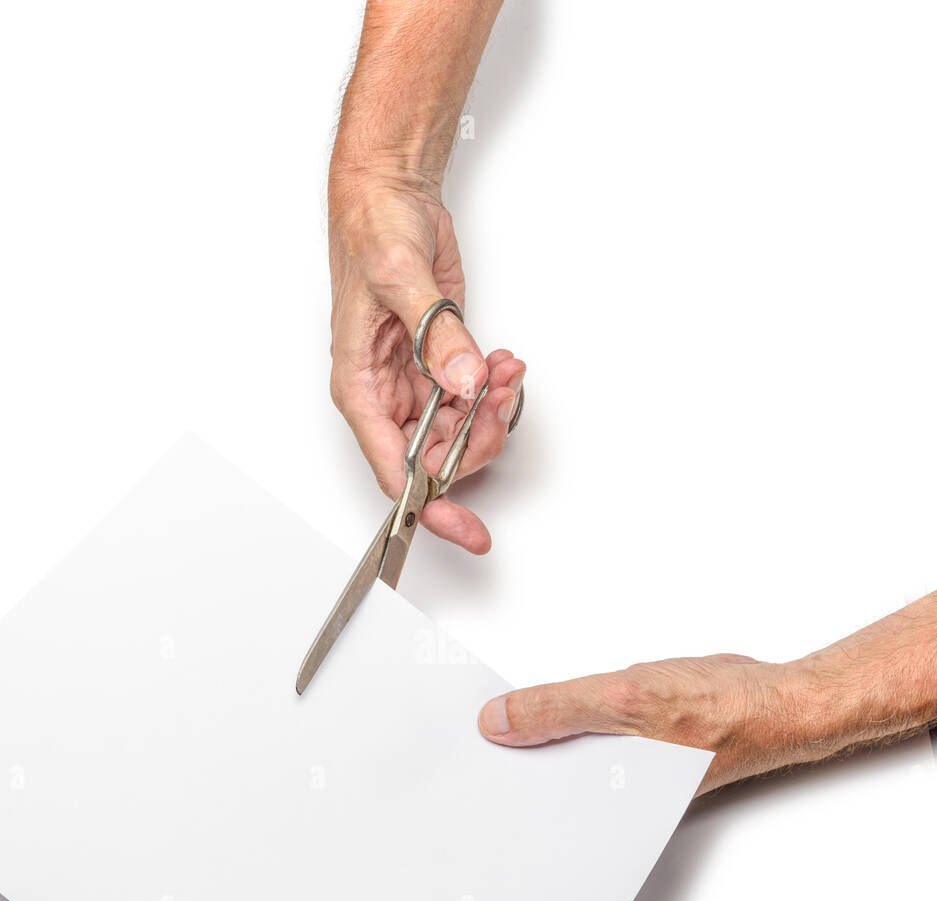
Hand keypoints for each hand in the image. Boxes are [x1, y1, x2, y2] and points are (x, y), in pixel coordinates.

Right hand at [328, 180, 524, 553]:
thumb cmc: (372, 229)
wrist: (389, 193)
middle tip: (503, 401)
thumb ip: (436, 335)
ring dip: (493, 412)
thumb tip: (464, 383)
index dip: (431, 505)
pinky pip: (471, 400)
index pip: (394, 470)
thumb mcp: (400, 277)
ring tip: (508, 371)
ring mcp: (414, 382)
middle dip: (477, 443)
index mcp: (359, 388)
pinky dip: (496, 388)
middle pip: (435, 460)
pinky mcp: (439, 364)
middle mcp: (385, 395)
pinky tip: (506, 363)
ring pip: (459, 433)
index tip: (466, 528)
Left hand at [478, 654, 811, 794]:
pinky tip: (536, 714)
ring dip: (532, 743)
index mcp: (609, 805)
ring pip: (560, 764)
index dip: (495, 792)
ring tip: (487, 731)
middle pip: (542, 789)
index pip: (536, 809)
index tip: (453, 772)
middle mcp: (612, 800)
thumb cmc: (723, 710)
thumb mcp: (630, 699)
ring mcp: (621, 776)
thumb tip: (499, 721)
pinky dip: (560, 725)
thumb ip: (560, 709)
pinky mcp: (630, 751)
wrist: (778, 700)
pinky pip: (581, 741)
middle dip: (505, 770)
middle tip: (460, 749)